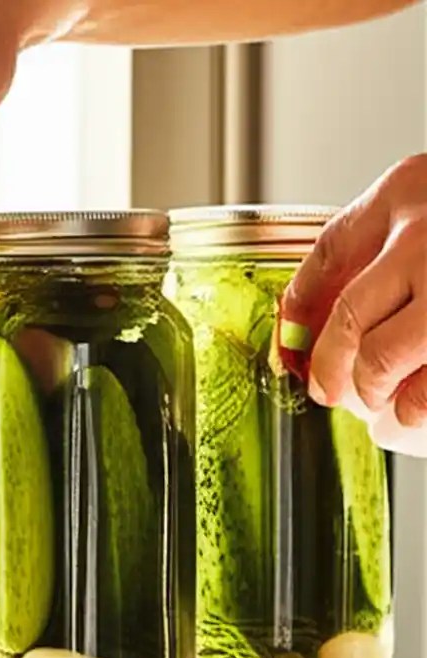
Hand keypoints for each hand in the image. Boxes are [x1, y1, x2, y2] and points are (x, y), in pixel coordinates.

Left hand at [279, 154, 426, 449]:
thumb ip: (390, 239)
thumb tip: (314, 318)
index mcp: (411, 188)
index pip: (329, 254)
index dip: (300, 307)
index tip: (293, 341)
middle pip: (347, 318)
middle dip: (332, 368)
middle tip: (334, 392)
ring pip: (382, 358)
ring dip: (371, 395)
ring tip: (381, 407)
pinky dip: (416, 413)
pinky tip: (414, 418)